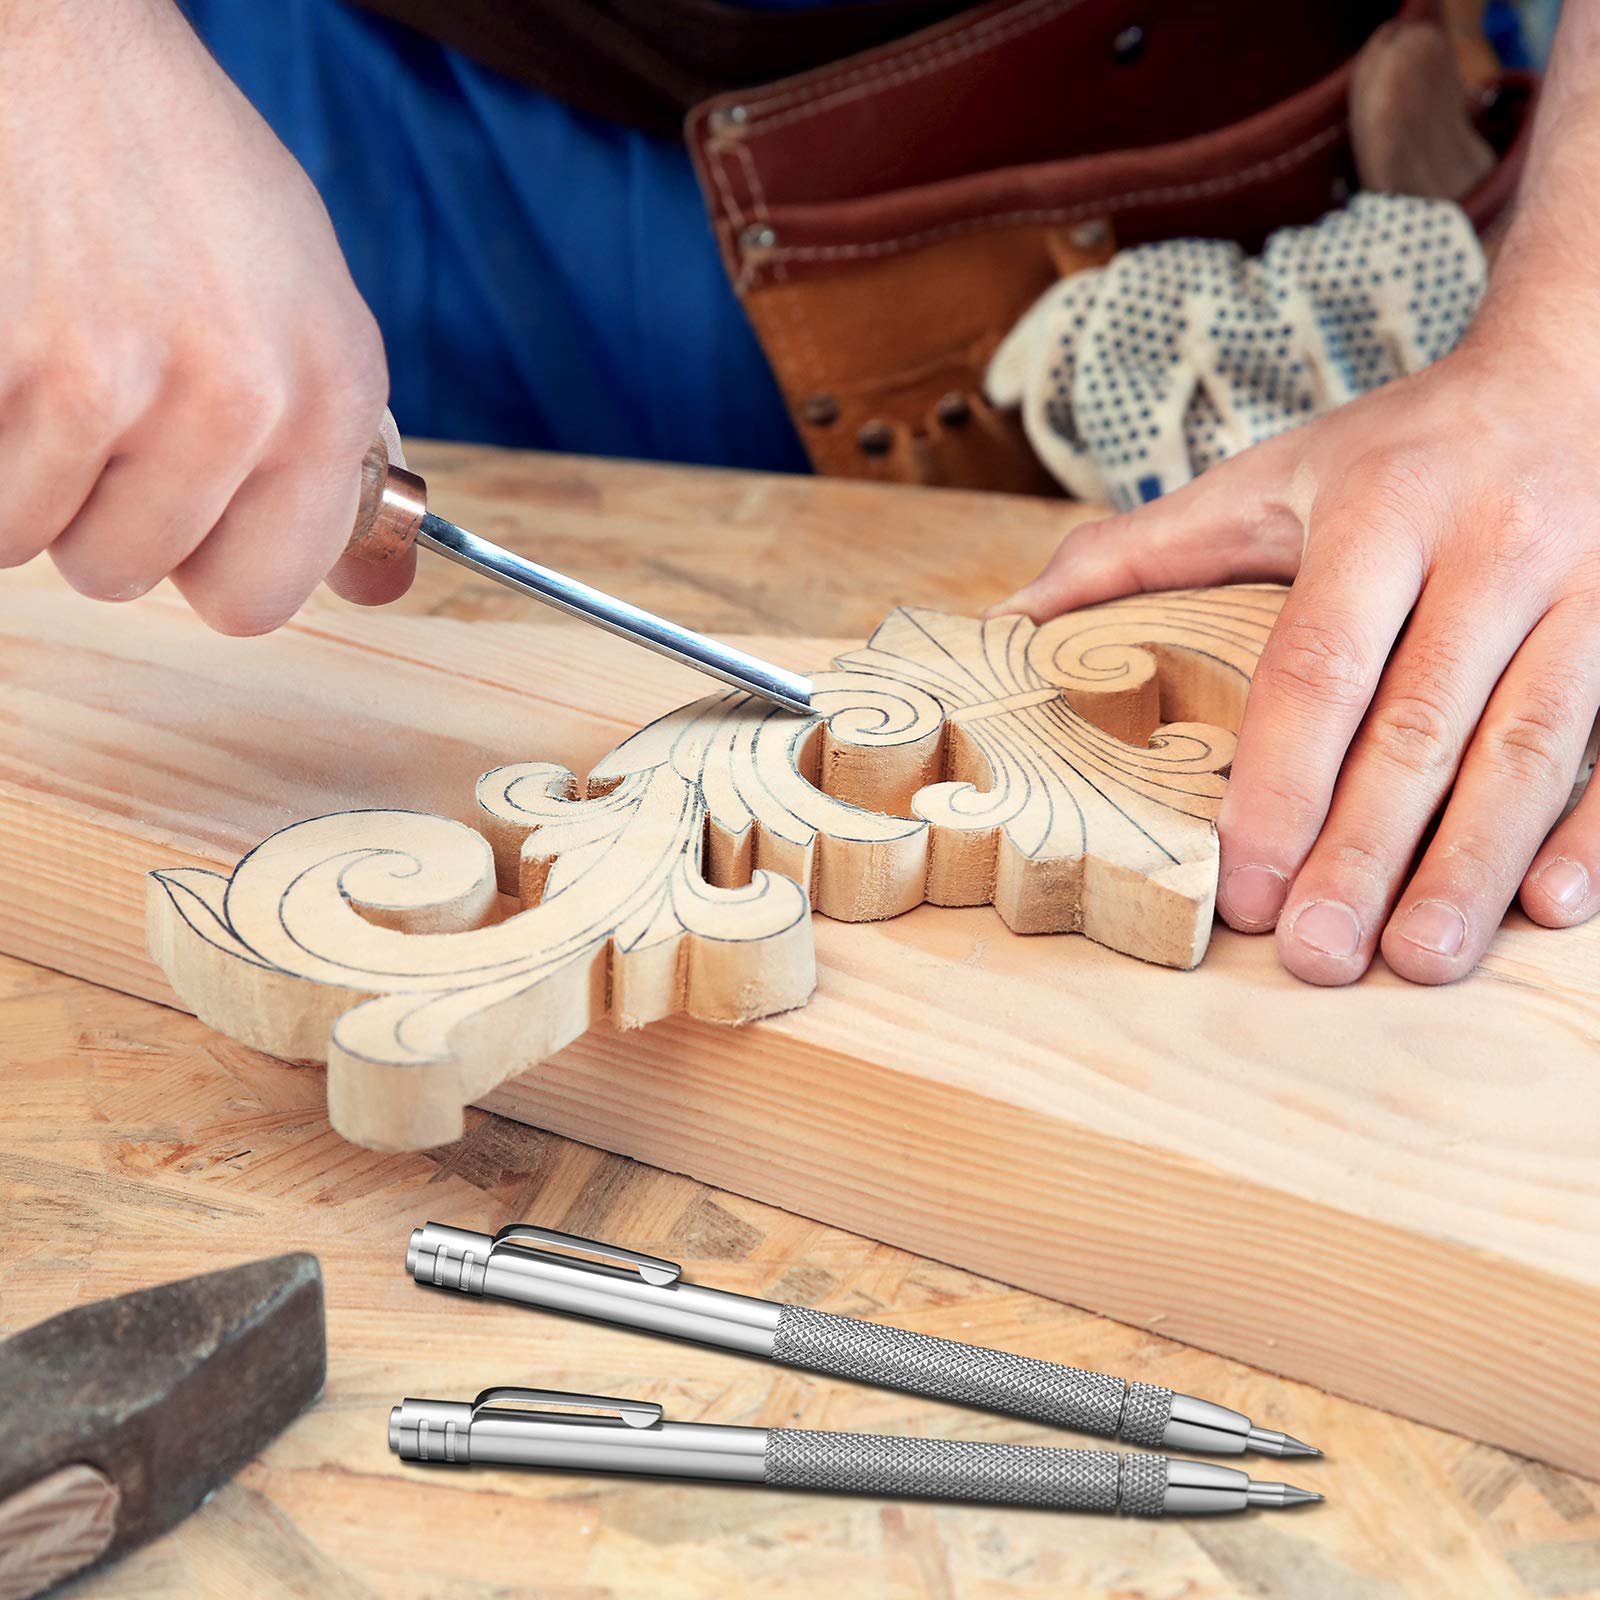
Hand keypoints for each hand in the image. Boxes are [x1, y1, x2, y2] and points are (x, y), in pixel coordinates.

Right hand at [0, 0, 409, 630]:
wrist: (62, 41)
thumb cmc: (186, 181)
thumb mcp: (311, 312)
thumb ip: (336, 462)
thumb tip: (382, 588)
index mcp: (329, 395)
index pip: (258, 598)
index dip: (205, 562)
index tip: (189, 510)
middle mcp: (237, 394)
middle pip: (126, 574)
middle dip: (97, 508)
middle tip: (99, 396)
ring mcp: (107, 373)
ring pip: (26, 537)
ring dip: (22, 471)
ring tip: (48, 354)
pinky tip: (8, 340)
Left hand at [990, 328, 1599, 984]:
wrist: (1583, 368)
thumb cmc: (1406, 447)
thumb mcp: (1274, 475)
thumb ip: (1147, 547)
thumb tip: (1020, 613)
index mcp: (1384, 514)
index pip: (1320, 665)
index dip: (1280, 784)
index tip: (1245, 886)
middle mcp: (1492, 550)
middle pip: (1422, 723)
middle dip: (1366, 850)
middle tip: (1318, 956)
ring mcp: (1588, 593)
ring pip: (1528, 745)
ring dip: (1473, 861)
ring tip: (1420, 958)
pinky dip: (1589, 826)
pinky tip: (1548, 906)